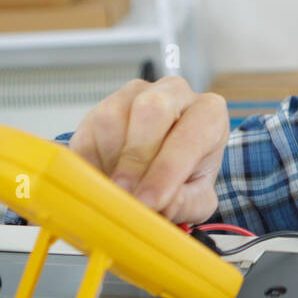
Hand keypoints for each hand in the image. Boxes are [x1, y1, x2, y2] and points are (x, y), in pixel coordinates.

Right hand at [68, 76, 229, 223]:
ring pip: (113, 119)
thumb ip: (187, 203)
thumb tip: (165, 204)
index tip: (151, 201)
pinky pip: (88, 132)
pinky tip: (105, 179)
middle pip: (152, 110)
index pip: (190, 136)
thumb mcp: (198, 198)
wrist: (161, 165)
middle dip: (137, 159)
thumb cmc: (186, 176)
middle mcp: (174, 93)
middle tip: (127, 195)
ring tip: (119, 191)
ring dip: (112, 161)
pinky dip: (92, 163)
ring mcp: (134, 95)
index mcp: (208, 112)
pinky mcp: (101, 106)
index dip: (167, 171)